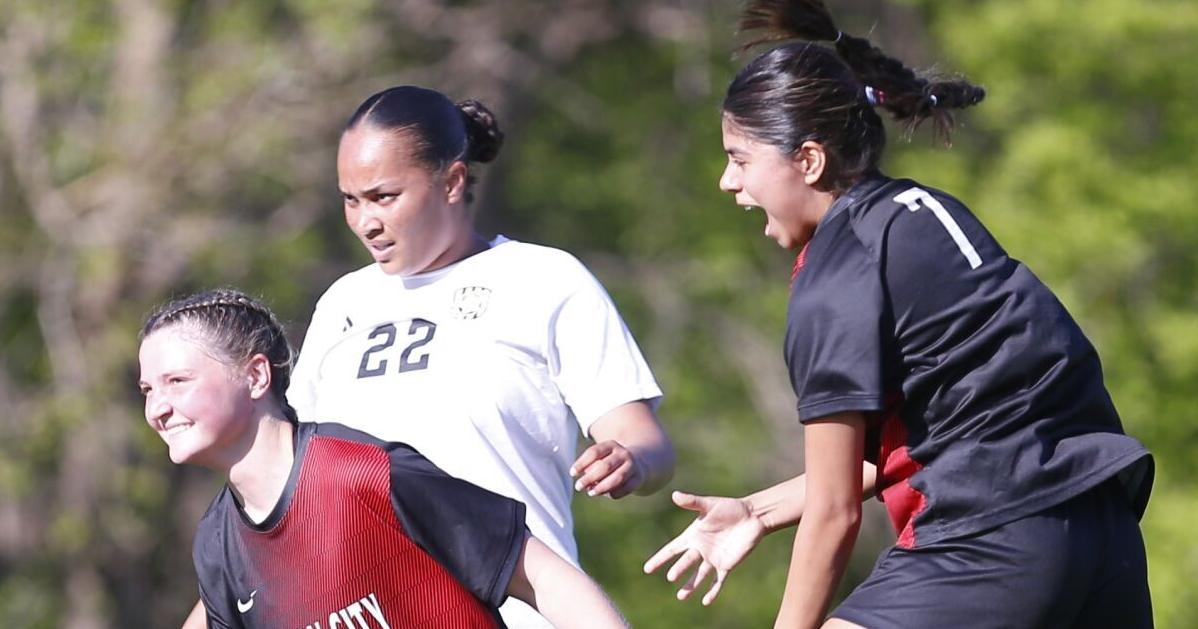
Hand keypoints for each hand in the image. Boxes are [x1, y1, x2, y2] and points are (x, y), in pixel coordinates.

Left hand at [570, 440, 644, 498]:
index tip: (572, 473)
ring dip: (602, 487)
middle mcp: (622, 454)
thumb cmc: (611, 462)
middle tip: (578, 486)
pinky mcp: (638, 478)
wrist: (639, 462)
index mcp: (611, 445)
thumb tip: (584, 484)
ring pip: (617, 478)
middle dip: (590, 477)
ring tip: (590, 493)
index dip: (582, 463)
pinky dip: (615, 492)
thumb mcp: (601, 458)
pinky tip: (606, 494)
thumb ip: (591, 468)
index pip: (594, 452)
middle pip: (605, 466)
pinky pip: (626, 488)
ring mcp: (632, 466)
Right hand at [643, 491, 765, 605]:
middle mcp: (701, 549)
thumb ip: (692, 502)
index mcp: (693, 536)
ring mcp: (713, 559)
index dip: (660, 559)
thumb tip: (675, 494)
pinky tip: (705, 601)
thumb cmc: (730, 508)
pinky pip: (718, 581)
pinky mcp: (727, 565)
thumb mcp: (709, 505)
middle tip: (671, 577)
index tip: (647, 569)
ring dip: (691, 586)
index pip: (672, 550)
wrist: (752, 516)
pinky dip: (712, 591)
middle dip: (678, 570)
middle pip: (686, 563)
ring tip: (681, 596)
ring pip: (699, 576)